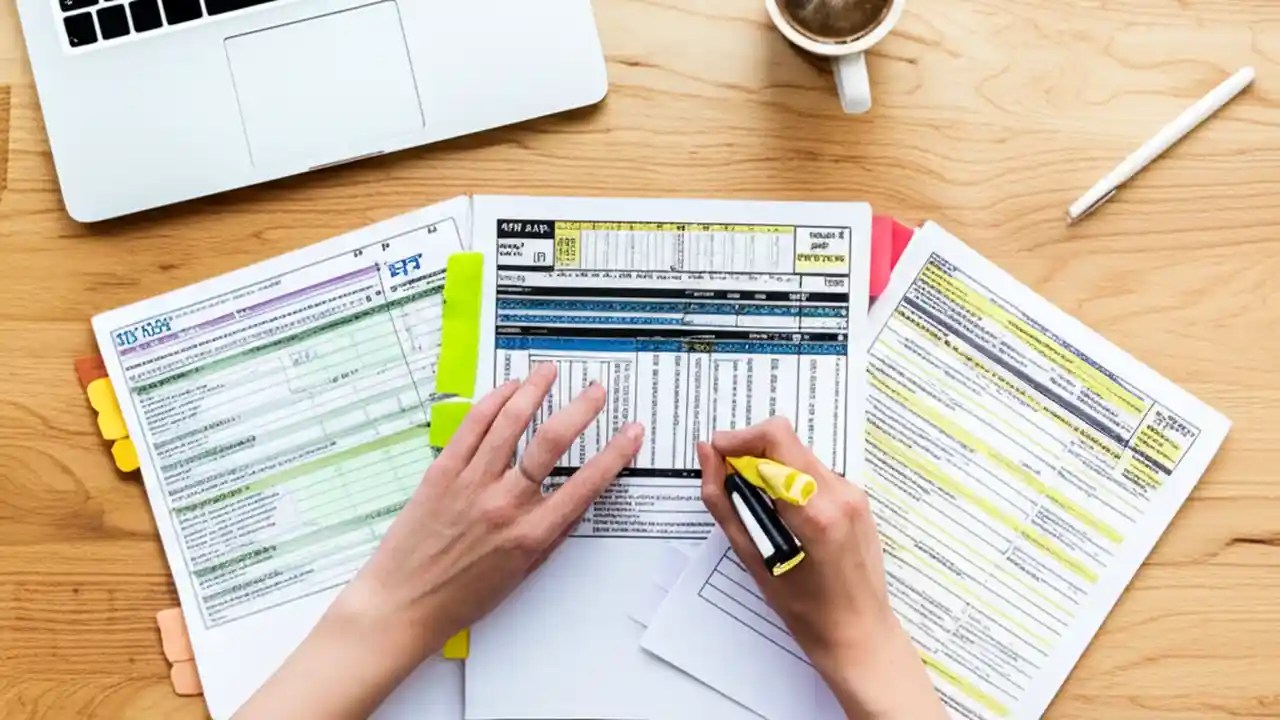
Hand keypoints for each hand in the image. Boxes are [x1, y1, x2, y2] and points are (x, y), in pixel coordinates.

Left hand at [236, 363, 644, 719]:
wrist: (403, 603)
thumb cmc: (460, 597)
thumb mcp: (522, 574)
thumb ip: (551, 534)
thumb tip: (577, 501)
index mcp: (530, 535)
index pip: (586, 484)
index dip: (615, 453)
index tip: (631, 431)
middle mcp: (504, 504)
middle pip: (551, 442)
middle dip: (580, 409)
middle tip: (595, 390)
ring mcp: (471, 484)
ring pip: (509, 422)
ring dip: (534, 391)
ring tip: (548, 372)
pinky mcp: (442, 472)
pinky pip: (472, 427)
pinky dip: (493, 402)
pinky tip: (508, 390)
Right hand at [697, 418, 945, 719]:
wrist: (859, 634)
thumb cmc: (807, 611)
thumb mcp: (754, 559)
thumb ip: (724, 503)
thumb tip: (707, 457)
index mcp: (816, 510)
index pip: (776, 439)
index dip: (739, 438)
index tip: (716, 453)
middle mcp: (841, 493)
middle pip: (787, 440)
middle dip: (750, 449)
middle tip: (727, 476)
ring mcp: (855, 495)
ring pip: (800, 454)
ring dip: (770, 464)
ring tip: (753, 502)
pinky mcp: (858, 500)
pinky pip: (816, 472)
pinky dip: (790, 479)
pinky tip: (780, 512)